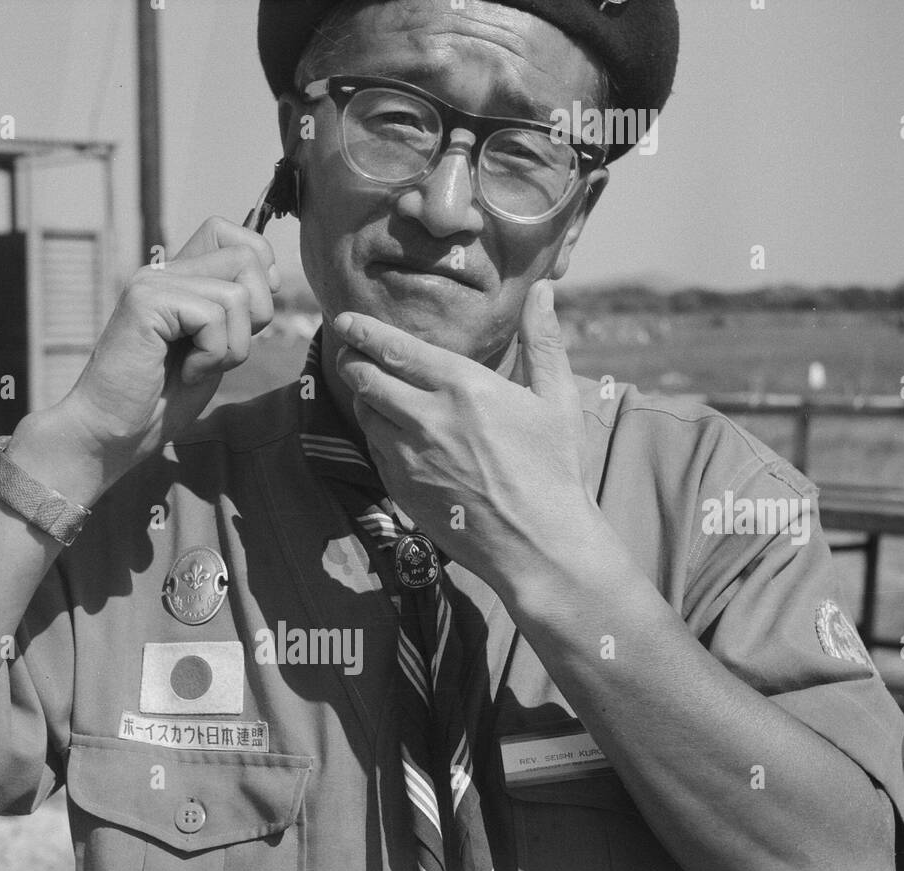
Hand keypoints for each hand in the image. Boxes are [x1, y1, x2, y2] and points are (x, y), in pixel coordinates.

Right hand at [36, 218, 279, 499]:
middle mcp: (165, 270)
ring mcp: (153, 282)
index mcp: (180, 277)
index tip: (246, 320)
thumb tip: (275, 280)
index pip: (238, 237)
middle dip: (256, 316)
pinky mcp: (146, 301)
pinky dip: (211, 356)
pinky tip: (184, 374)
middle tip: (219, 353)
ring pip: (236, 294)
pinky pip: (213, 316)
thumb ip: (235, 313)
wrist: (109, 432)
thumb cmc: (160, 402)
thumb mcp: (212, 350)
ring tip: (196, 368)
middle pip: (248, 258)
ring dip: (232, 347)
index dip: (261, 273)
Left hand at [334, 280, 606, 593]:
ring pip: (366, 414)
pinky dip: (376, 433)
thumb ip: (543, 341)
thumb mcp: (557, 400)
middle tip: (347, 349)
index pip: (396, 350)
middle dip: (352, 359)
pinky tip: (387, 429)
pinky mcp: (402, 489)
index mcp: (464, 388)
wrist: (538, 545)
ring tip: (367, 385)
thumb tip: (542, 292)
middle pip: (366, 378)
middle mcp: (428, 419)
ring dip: (362, 396)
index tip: (346, 322)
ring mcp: (409, 457)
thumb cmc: (554, 471)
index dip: (364, 332)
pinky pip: (376, 450)